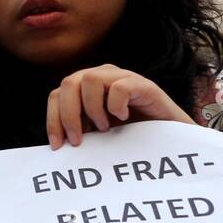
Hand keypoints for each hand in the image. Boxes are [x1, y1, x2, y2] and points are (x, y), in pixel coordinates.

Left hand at [47, 64, 193, 148]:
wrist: (170, 139)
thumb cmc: (130, 137)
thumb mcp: (96, 134)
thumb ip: (77, 131)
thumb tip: (55, 146)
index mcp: (85, 88)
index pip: (56, 95)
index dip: (53, 120)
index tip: (58, 146)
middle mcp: (101, 76)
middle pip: (68, 83)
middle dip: (68, 115)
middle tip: (79, 141)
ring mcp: (122, 77)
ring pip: (90, 79)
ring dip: (93, 108)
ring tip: (105, 127)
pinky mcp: (144, 85)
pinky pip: (119, 86)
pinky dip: (116, 105)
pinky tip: (123, 118)